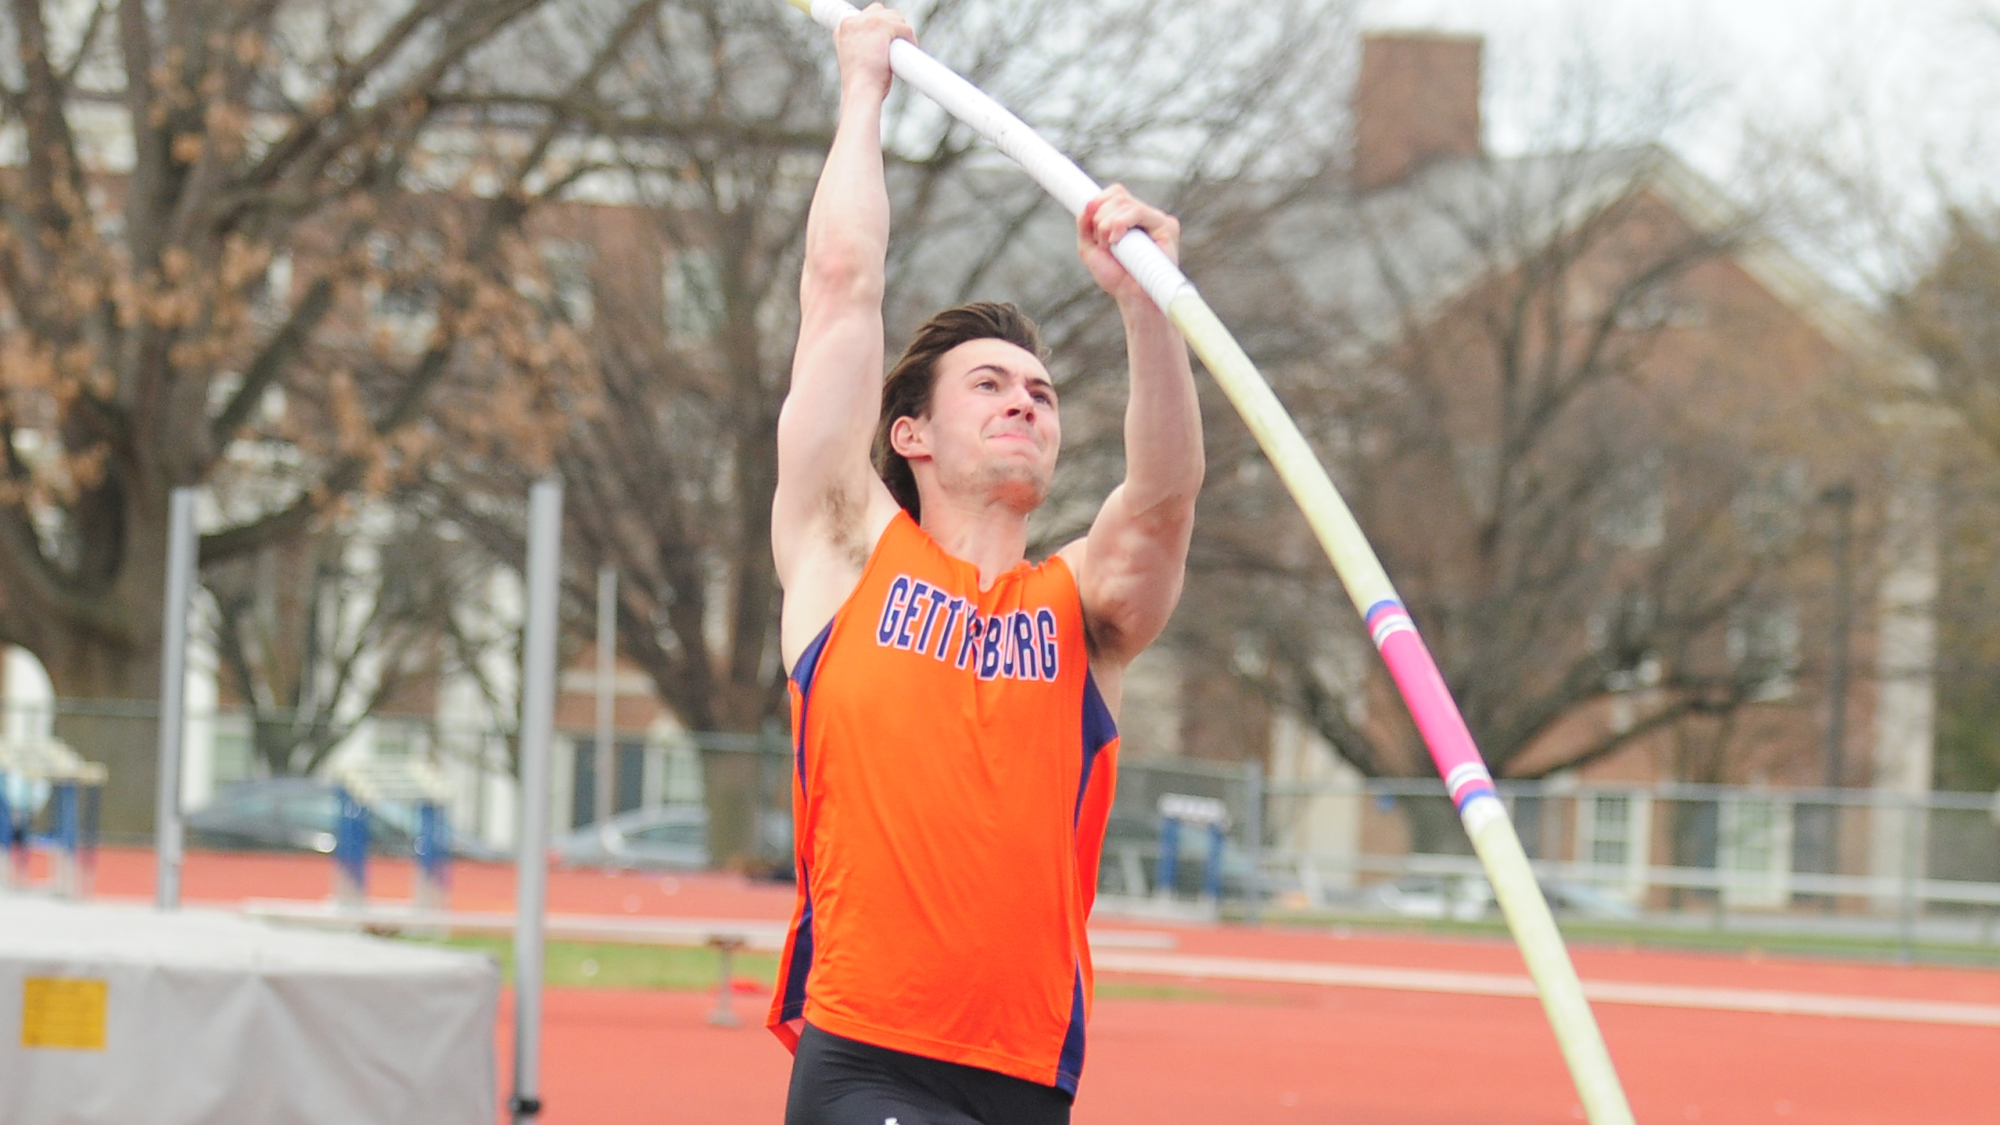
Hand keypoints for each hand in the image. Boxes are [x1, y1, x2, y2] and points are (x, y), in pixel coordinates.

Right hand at [834, 4, 915, 105]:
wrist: (861, 91)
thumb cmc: (860, 85)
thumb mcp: (855, 61)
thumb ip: (861, 47)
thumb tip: (876, 45)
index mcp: (843, 29)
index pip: (866, 16)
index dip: (878, 26)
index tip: (885, 38)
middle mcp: (851, 22)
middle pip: (880, 11)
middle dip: (892, 25)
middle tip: (899, 41)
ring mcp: (866, 22)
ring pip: (894, 17)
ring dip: (902, 30)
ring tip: (905, 45)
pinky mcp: (881, 26)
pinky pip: (903, 27)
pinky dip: (910, 37)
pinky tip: (912, 45)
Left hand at [1077, 185, 1179, 307]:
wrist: (1133, 297)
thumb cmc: (1116, 276)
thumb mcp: (1090, 248)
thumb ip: (1085, 224)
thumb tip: (1089, 203)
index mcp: (1129, 217)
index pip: (1114, 193)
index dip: (1099, 202)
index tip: (1091, 225)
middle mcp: (1144, 215)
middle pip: (1116, 195)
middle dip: (1100, 219)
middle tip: (1103, 243)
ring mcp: (1156, 219)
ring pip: (1124, 203)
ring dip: (1107, 224)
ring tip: (1110, 246)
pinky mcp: (1167, 226)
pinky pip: (1138, 212)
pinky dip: (1120, 223)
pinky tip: (1117, 240)